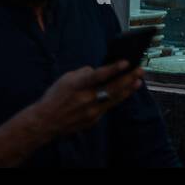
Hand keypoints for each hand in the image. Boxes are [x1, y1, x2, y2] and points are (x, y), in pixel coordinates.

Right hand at [29, 61, 143, 140]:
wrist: (45, 122)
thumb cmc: (55, 96)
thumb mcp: (66, 78)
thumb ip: (84, 73)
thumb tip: (99, 71)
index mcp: (77, 86)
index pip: (98, 76)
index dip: (113, 69)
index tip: (126, 62)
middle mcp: (86, 99)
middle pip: (111, 88)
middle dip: (128, 78)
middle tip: (140, 70)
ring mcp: (91, 112)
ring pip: (114, 99)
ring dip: (128, 89)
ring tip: (138, 81)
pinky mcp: (93, 120)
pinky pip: (108, 107)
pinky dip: (117, 98)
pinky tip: (126, 92)